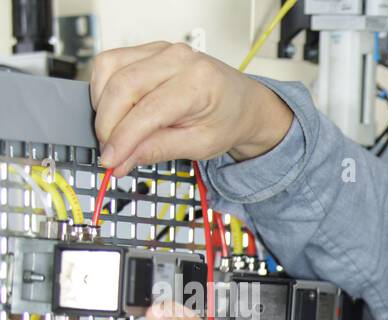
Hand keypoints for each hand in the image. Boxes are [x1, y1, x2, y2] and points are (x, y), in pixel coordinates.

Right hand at [90, 41, 292, 175]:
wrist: (243, 103)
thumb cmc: (228, 120)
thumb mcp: (200, 145)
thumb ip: (158, 150)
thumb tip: (122, 159)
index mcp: (199, 82)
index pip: (147, 111)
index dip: (122, 138)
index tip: (110, 159)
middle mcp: (178, 59)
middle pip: (123, 86)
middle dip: (108, 123)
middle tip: (108, 150)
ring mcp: (161, 49)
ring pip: (109, 68)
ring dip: (101, 103)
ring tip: (112, 131)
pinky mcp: (148, 49)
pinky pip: (111, 62)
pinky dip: (104, 88)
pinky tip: (114, 109)